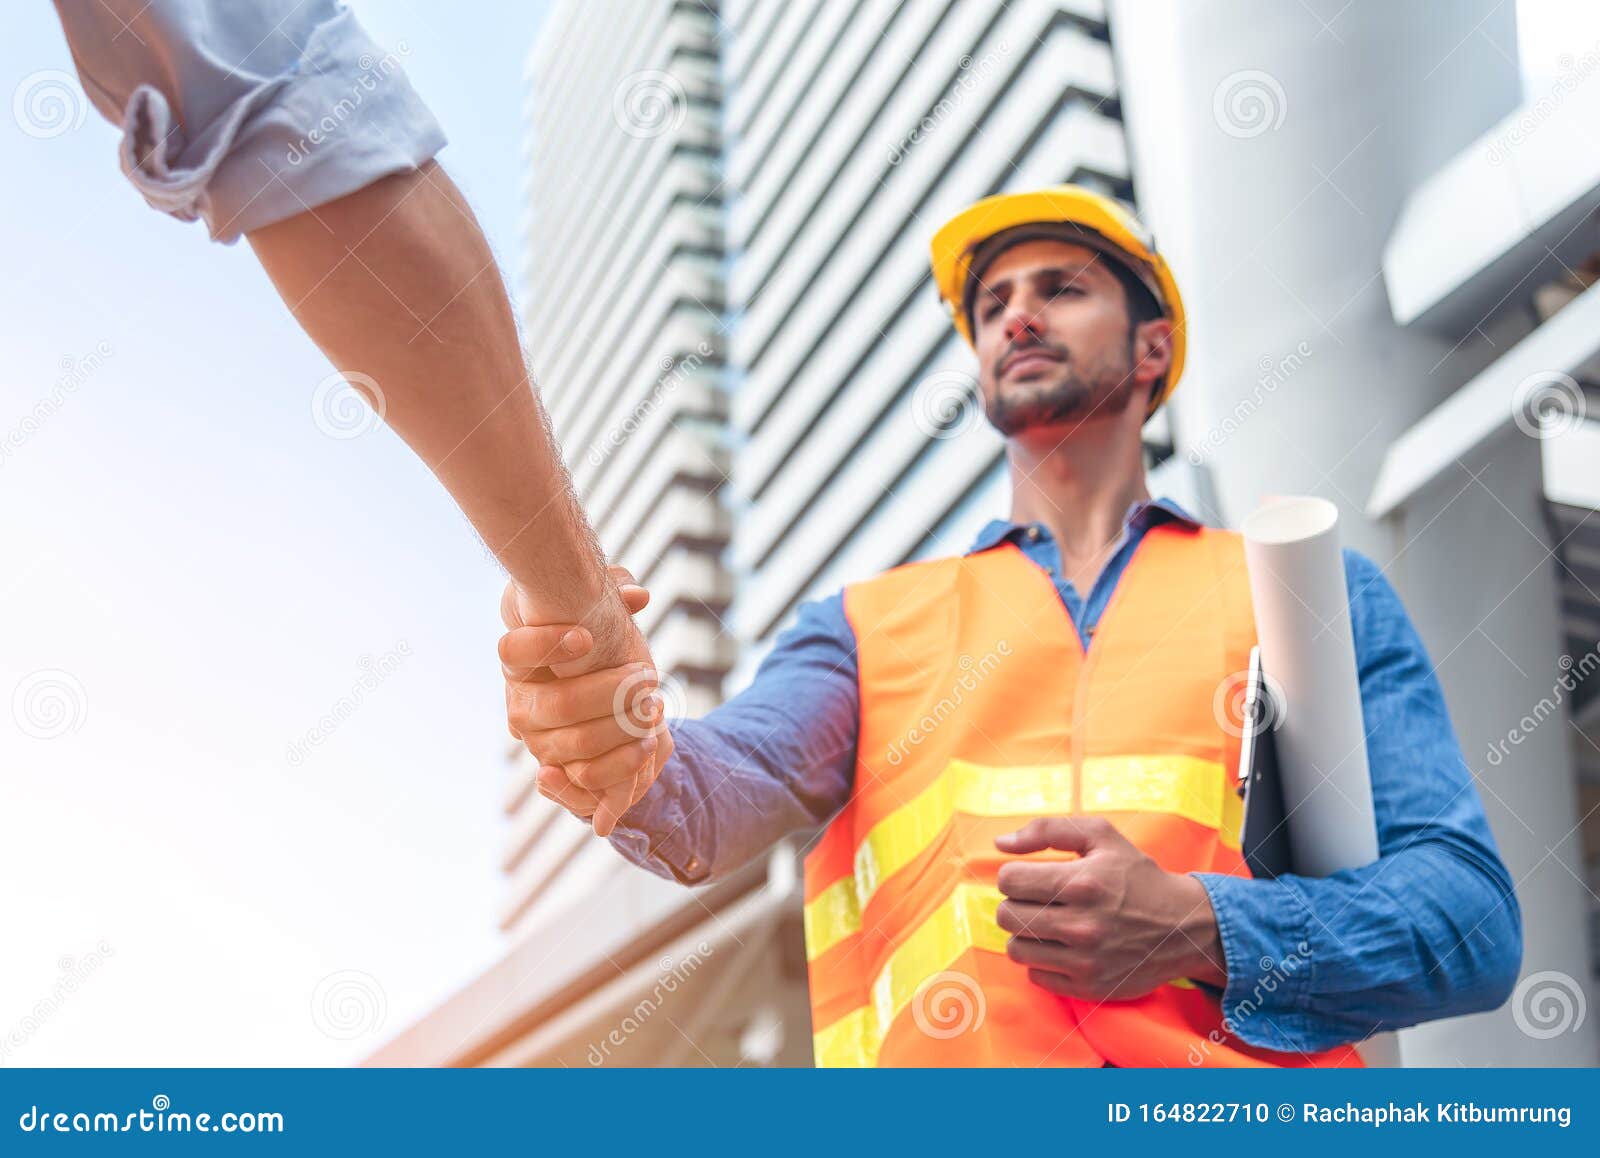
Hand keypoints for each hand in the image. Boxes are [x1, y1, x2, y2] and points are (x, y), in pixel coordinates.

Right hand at [499, 567, 674, 836]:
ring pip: (575, 743)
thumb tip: (636, 596)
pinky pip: (584, 780)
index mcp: (522, 660)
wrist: (617, 699)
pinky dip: (618, 766)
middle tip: (648, 678)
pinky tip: (646, 744)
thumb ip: (615, 587)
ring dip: (622, 727)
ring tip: (655, 708)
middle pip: (557, 705)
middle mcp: (522, 705)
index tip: (587, 638)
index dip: (545, 645)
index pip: (513, 651)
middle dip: (609, 692)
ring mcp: (540, 743)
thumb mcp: (605, 607)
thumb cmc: (602, 642)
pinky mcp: (565, 774)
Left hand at [993, 816, 1226, 1000]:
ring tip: (1047, 923)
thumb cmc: (1137, 876)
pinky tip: (1062, 947)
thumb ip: (1048, 829)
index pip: (1009, 881)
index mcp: (1083, 883)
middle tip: (1037, 901)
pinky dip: (1042, 961)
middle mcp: (1082, 925)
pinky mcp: (1089, 987)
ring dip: (1025, 934)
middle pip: (1007, 916)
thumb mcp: (1101, 836)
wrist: (1185, 927)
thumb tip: (1001, 844)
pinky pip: (1036, 976)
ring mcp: (1085, 961)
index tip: (1030, 877)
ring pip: (1015, 949)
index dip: (1014, 875)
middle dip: (1015, 904)